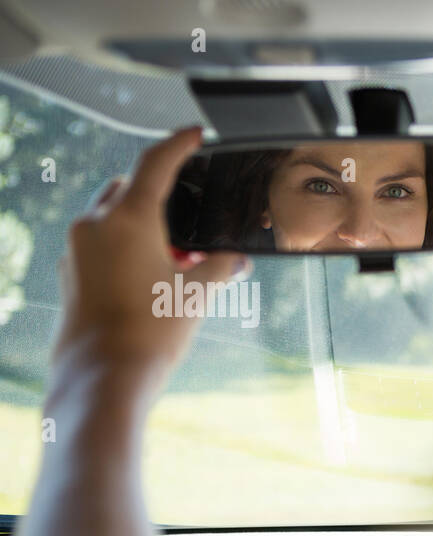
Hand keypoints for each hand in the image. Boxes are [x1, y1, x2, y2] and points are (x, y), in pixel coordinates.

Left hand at [52, 127, 246, 397]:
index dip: (179, 144)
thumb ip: (220, 266)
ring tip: (170, 262)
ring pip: (111, 217)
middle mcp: (96, 224)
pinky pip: (98, 245)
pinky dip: (122, 249)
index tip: (194, 135)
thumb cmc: (150, 332)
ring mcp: (77, 248)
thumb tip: (233, 258)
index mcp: (129, 218)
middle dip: (158, 199)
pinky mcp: (70, 272)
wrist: (104, 374)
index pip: (156, 163)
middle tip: (188, 230)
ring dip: (140, 226)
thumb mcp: (198, 294)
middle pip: (128, 189)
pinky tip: (146, 280)